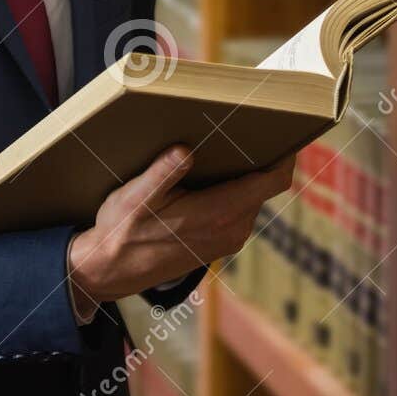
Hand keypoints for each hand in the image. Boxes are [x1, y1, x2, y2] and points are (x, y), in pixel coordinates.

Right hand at [66, 144, 295, 312]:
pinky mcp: (221, 241)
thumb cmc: (121, 231)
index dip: (285, 153)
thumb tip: (185, 150)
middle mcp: (232, 229)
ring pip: (254, 196)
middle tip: (250, 123)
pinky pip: (241, 208)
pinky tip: (212, 173)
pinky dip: (236, 189)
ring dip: (246, 173)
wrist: (110, 272)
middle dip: (262, 156)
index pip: (273, 180)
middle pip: (266, 184)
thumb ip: (162, 173)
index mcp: (218, 213)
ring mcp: (229, 238)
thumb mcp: (134, 197)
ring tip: (228, 143)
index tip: (286, 127)